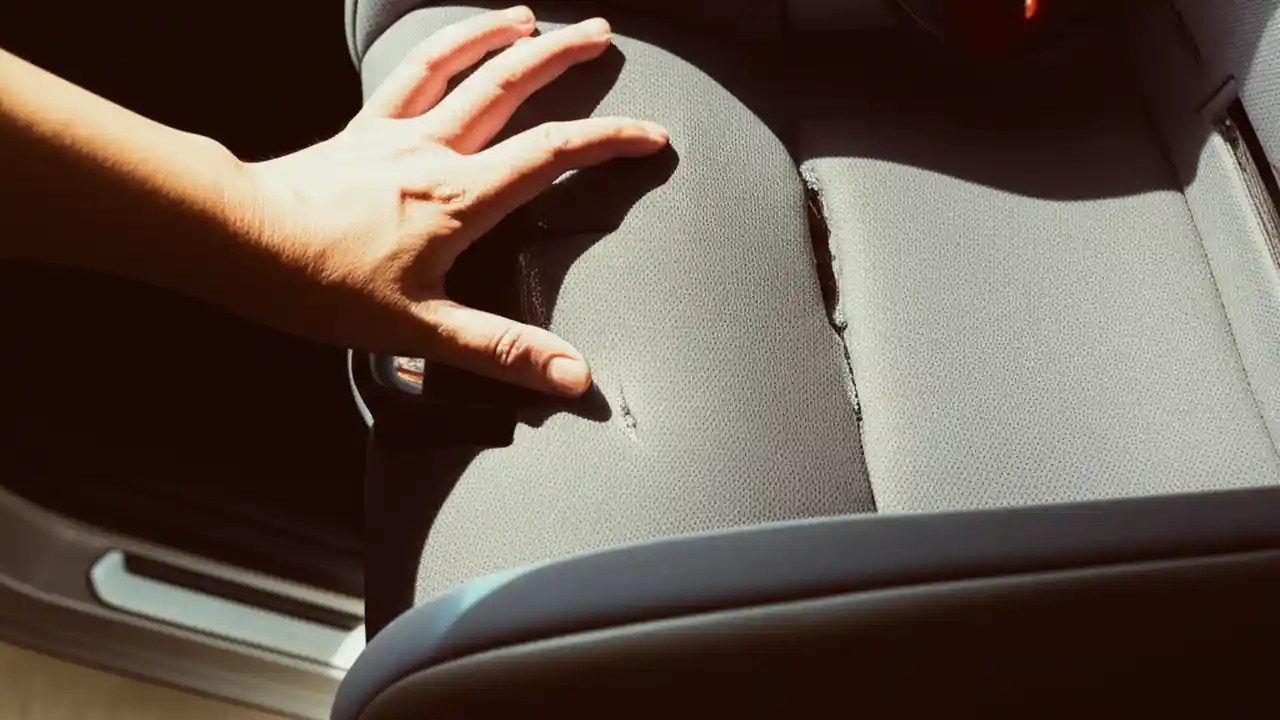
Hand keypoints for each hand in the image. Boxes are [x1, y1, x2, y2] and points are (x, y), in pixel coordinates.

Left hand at [247, 7, 667, 395]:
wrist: (241, 241)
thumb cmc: (324, 285)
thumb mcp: (420, 330)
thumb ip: (501, 350)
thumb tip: (571, 375)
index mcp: (460, 199)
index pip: (552, 155)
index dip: (609, 141)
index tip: (651, 136)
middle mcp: (436, 151)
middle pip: (512, 87)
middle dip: (564, 58)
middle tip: (602, 36)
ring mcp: (396, 132)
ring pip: (462, 66)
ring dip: (505, 36)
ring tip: (538, 18)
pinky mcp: (362, 128)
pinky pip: (410, 74)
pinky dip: (441, 47)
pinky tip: (458, 38)